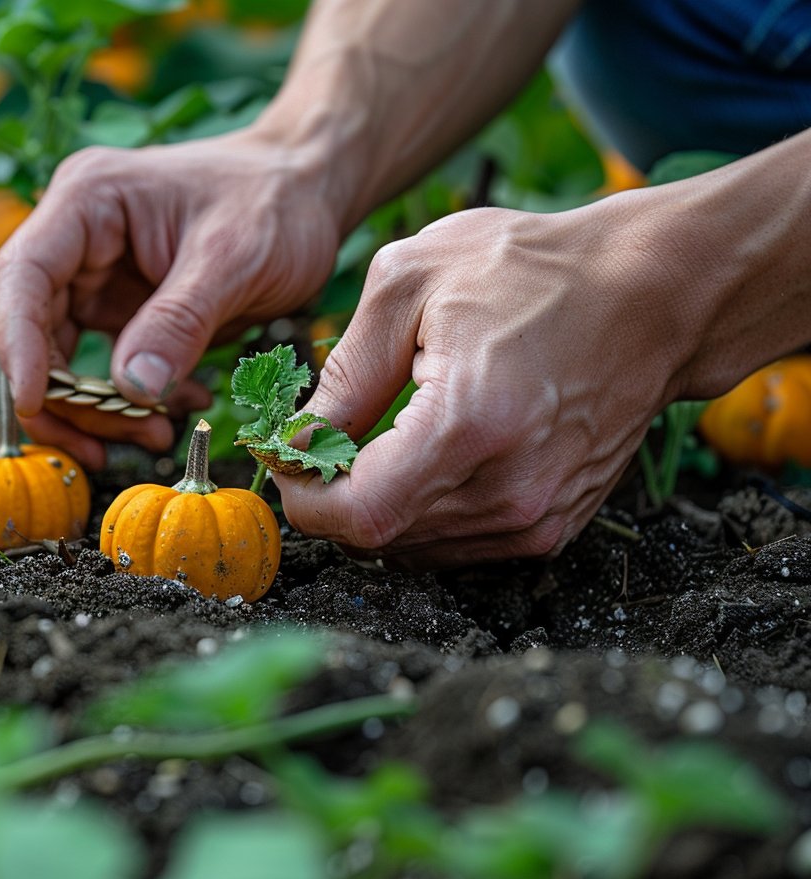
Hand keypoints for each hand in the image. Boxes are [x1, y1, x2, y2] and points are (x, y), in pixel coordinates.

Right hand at [0, 129, 344, 468]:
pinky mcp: (118, 310)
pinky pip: (100, 368)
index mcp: (87, 200)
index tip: (34, 401)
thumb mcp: (235, 259)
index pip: (21, 276)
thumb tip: (131, 388)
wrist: (308, 191)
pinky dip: (128, 402)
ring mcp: (93, 276)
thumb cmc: (276, 201)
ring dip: (95, 409)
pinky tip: (174, 411)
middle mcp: (75, 237)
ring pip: (57, 358)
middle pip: (28, 328)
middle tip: (110, 442)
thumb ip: (179, 321)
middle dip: (62, 394)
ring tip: (156, 434)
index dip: (18, 343)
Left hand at [275, 196, 705, 566]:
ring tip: (370, 442)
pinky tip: (420, 457)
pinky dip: (420, 513)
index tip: (286, 459)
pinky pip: (456, 543)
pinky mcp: (552, 525)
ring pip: (413, 547)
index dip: (305, 499)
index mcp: (469, 425)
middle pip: (379, 537)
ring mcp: (537, 516)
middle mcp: (510, 489)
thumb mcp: (410, 282)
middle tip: (317, 442)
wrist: (653, 292)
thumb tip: (296, 438)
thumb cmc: (531, 271)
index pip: (358, 516)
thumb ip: (345, 371)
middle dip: (330, 498)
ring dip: (374, 507)